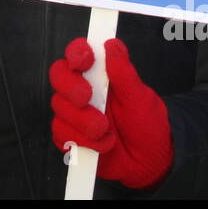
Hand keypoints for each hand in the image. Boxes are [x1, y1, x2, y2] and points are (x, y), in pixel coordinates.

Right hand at [50, 37, 172, 189]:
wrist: (148, 163)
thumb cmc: (147, 126)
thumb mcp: (140, 98)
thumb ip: (124, 72)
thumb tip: (112, 44)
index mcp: (100, 75)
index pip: (78, 54)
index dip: (76, 52)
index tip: (86, 59)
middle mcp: (83, 91)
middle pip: (58, 76)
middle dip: (70, 87)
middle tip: (87, 98)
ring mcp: (74, 114)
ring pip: (60, 109)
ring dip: (83, 122)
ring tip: (106, 131)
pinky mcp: (70, 137)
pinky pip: (61, 135)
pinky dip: (83, 142)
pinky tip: (102, 145)